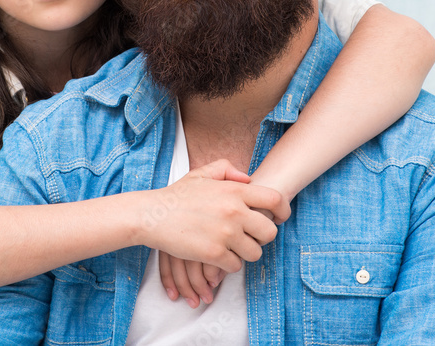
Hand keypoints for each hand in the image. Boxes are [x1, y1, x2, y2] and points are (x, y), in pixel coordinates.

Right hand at [137, 159, 284, 297]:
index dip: (282, 210)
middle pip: (269, 231)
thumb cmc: (177, 196)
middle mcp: (234, 211)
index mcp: (234, 191)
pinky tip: (218, 256)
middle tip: (251, 236)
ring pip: (255, 252)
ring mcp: (225, 233)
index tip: (279, 218)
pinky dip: (229, 264)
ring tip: (232, 247)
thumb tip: (248, 180)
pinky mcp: (214, 253)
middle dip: (263, 237)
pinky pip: (236, 265)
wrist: (152, 215)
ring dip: (246, 252)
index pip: (274, 199)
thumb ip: (227, 170)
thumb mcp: (201, 174)